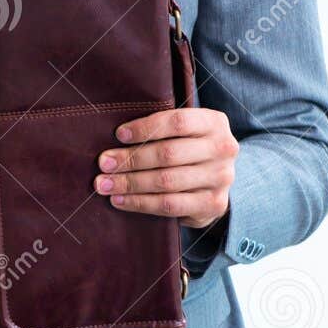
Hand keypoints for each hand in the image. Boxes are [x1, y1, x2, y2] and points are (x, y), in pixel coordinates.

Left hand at [92, 107, 235, 229]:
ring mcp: (222, 178)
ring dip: (130, 183)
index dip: (145, 128)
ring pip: (166, 181)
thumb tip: (116, 137)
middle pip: (168, 154)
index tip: (119, 135)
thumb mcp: (183, 131)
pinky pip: (170, 205)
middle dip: (131, 159)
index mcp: (214, 122)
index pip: (178, 122)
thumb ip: (159, 129)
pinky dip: (140, 203)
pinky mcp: (214, 204)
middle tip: (104, 164)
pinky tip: (120, 200)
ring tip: (105, 184)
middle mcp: (223, 148)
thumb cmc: (189, 148)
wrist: (216, 180)